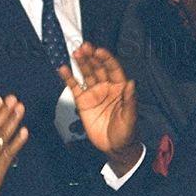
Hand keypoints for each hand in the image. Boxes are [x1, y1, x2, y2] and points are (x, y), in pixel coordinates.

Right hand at [59, 43, 141, 173]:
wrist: (114, 147)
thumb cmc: (126, 132)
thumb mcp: (130, 117)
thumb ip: (130, 100)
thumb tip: (132, 83)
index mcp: (120, 88)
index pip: (112, 68)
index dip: (106, 59)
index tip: (99, 51)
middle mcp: (106, 87)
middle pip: (98, 67)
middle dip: (91, 57)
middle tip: (84, 47)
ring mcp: (94, 93)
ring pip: (86, 74)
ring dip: (81, 63)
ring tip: (75, 53)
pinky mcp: (83, 102)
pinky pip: (75, 87)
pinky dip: (68, 78)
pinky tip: (64, 69)